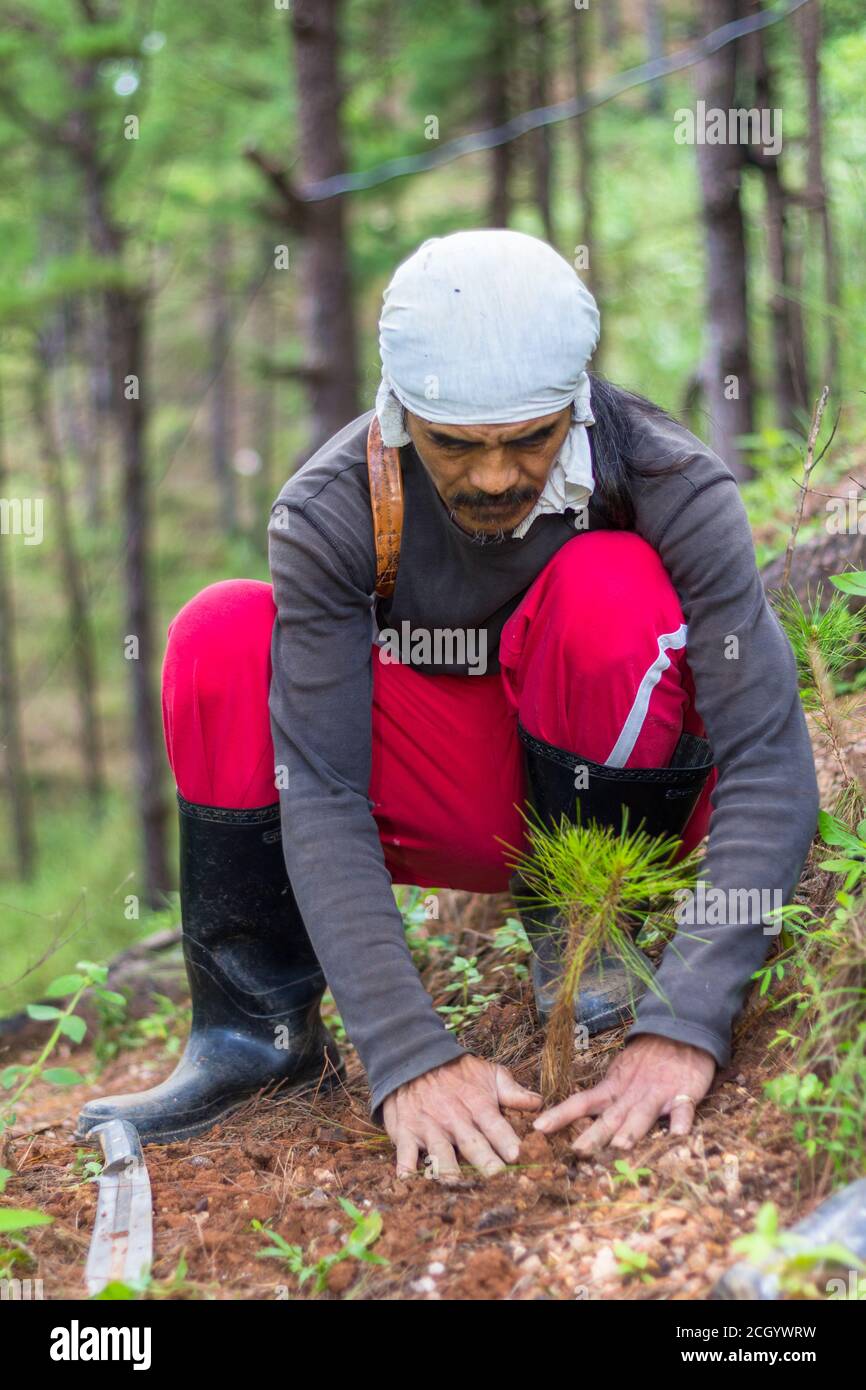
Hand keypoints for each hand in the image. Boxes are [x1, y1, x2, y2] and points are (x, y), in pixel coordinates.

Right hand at [383, 1054, 540, 1177]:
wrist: (413, 1060)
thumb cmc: (456, 1072)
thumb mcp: (487, 1074)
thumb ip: (513, 1091)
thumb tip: (539, 1104)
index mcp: (478, 1106)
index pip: (496, 1126)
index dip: (507, 1140)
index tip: (519, 1155)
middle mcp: (455, 1119)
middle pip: (472, 1144)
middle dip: (485, 1161)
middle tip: (497, 1178)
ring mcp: (430, 1127)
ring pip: (440, 1152)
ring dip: (447, 1169)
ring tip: (455, 1184)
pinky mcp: (406, 1133)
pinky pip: (405, 1153)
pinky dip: (406, 1168)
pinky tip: (408, 1182)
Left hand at [533, 1035, 714, 1153]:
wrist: (679, 1032)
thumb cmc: (646, 1059)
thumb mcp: (620, 1074)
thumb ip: (606, 1097)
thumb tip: (580, 1120)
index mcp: (613, 1088)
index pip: (581, 1102)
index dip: (561, 1115)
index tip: (538, 1128)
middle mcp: (631, 1094)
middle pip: (610, 1116)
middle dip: (594, 1134)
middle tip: (578, 1150)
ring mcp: (658, 1094)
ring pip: (643, 1114)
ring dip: (632, 1129)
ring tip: (621, 1145)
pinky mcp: (684, 1094)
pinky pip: (683, 1110)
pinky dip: (681, 1121)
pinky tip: (679, 1134)